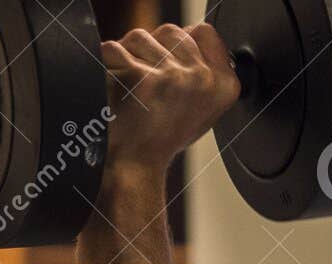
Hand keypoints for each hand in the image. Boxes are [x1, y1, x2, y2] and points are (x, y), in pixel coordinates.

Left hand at [101, 24, 242, 172]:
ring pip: (140, 36)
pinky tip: (116, 90)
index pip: (204, 33)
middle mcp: (201, 79)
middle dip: (154, 49)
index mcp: (223, 86)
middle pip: (170, 31)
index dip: (183, 44)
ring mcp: (170, 76)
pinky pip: (113, 49)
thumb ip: (204, 70)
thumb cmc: (165, 136)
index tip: (173, 65)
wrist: (138, 164)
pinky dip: (107, 65)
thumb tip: (192, 35)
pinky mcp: (138, 75)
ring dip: (129, 56)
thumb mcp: (202, 106)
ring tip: (133, 90)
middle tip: (149, 85)